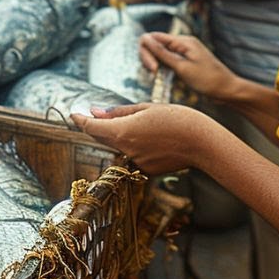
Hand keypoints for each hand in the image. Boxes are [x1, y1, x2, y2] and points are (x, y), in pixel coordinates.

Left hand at [71, 103, 212, 174]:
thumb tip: (95, 112)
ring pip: (120, 147)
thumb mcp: (146, 108)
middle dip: (99, 126)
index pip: (91, 128)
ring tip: (145, 124)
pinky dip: (138, 146)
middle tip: (100, 114)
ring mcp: (136, 163)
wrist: (203, 143)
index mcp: (122, 132)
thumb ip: (118, 112)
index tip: (74, 113)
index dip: (80, 120)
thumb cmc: (177, 119)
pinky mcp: (148, 171)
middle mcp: (126, 150)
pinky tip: (155, 138)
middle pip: (103, 138)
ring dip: (122, 136)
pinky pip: (135, 156)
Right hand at [138, 31, 237, 100]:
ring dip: (154, 64)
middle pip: (154, 44)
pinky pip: (166, 60)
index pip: (152, 37)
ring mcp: (183, 52)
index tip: (153, 69)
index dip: (146, 51)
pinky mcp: (184, 61)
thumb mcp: (183, 67)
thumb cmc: (208, 80)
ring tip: (158, 78)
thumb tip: (145, 39)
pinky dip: (162, 68)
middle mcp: (182, 43)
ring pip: (159, 53)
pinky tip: (163, 79)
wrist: (228, 90)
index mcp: (183, 41)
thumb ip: (162, 53)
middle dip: (148, 58)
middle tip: (154, 75)